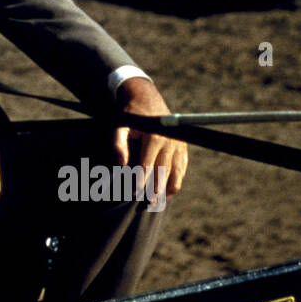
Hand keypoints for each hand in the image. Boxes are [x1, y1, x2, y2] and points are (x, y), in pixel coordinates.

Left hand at [112, 77, 186, 204]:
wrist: (145, 98)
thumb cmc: (130, 114)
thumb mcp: (119, 125)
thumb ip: (118, 144)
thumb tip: (121, 165)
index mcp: (154, 136)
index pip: (147, 165)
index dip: (140, 181)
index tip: (133, 193)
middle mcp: (170, 141)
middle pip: (163, 171)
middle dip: (155, 189)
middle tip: (149, 203)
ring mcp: (179, 144)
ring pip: (176, 172)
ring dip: (169, 188)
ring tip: (160, 202)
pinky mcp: (182, 146)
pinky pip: (182, 167)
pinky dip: (177, 180)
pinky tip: (169, 192)